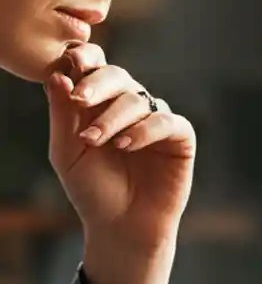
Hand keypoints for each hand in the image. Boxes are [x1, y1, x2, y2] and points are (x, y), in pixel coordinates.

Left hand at [44, 42, 195, 251]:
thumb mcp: (66, 151)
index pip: (95, 67)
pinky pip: (167, 121)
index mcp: (99, 104)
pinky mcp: (180, 139)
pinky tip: (127, 145)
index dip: (85, 58)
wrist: (122, 225)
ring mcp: (156, 121)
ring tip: (98, 142)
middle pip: (118, 76)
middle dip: (97, 84)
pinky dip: (145, 130)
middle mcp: (129, 108)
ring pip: (139, 99)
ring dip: (114, 117)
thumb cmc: (92, 190)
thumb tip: (58, 74)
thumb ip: (62, 113)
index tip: (70, 63)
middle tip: (80, 99)